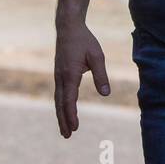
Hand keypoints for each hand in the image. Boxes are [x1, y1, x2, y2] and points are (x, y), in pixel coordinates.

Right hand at [54, 19, 110, 137]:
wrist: (68, 28)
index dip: (72, 115)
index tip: (75, 127)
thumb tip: (106, 94)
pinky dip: (61, 105)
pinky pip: (59, 93)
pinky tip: (64, 111)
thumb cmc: (84, 41)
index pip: (70, 100)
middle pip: (61, 104)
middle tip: (67, 136)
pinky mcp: (59, 74)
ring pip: (58, 99)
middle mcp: (61, 77)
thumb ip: (101, 75)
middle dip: (63, 120)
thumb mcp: (97, 56)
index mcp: (70, 75)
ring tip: (64, 129)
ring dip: (61, 115)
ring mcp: (58, 76)